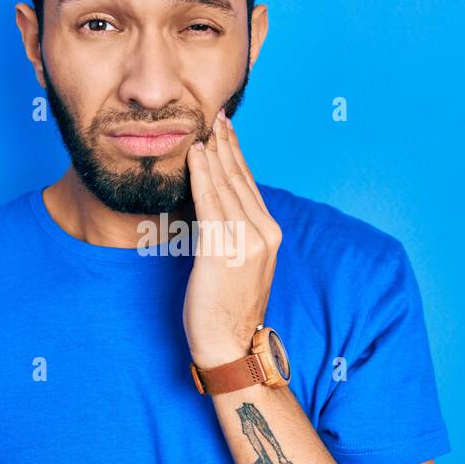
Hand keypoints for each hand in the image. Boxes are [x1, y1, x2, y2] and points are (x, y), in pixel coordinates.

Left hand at [183, 108, 282, 367]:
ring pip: (227, 186)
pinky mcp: (224, 250)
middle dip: (227, 146)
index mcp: (269, 236)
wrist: (229, 346)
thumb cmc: (227, 310)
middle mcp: (263, 234)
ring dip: (213, 153)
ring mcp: (246, 242)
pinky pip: (210, 203)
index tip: (226, 132)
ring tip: (202, 129)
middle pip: (241, 180)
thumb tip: (215, 208)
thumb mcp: (240, 265)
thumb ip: (234, 235)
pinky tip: (195, 155)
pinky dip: (202, 175)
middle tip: (216, 117)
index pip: (250, 186)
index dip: (237, 156)